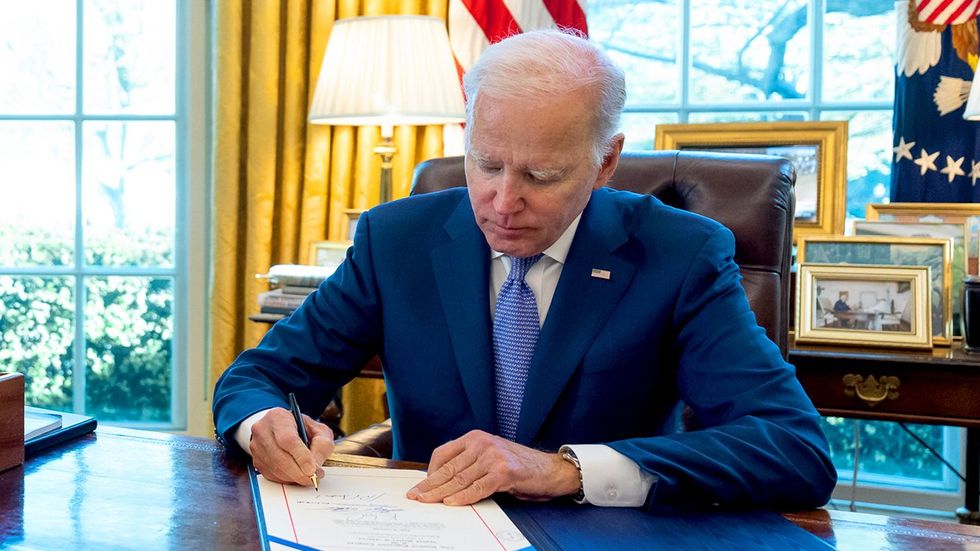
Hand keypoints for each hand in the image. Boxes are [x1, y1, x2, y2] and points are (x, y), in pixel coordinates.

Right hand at [249, 407, 333, 486]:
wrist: (280, 429)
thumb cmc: (301, 428)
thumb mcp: (318, 430)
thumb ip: (322, 444)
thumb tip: (316, 465)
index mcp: (278, 417)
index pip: (288, 439)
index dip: (300, 456)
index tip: (312, 469)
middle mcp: (262, 430)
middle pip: (279, 456)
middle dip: (299, 472)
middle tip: (314, 478)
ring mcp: (256, 447)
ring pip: (275, 468)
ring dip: (294, 477)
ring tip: (308, 477)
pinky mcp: (256, 461)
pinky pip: (271, 475)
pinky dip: (286, 479)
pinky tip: (296, 476)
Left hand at [405, 430, 579, 505]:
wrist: (551, 469)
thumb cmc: (520, 466)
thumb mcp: (491, 457)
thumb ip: (469, 463)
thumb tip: (442, 481)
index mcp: (476, 437)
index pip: (443, 453)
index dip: (430, 471)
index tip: (421, 485)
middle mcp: (482, 443)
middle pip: (448, 468)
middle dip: (429, 485)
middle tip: (414, 496)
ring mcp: (493, 457)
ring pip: (460, 479)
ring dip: (440, 494)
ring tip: (427, 502)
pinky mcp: (504, 472)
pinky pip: (477, 488)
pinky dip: (463, 497)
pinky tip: (451, 503)